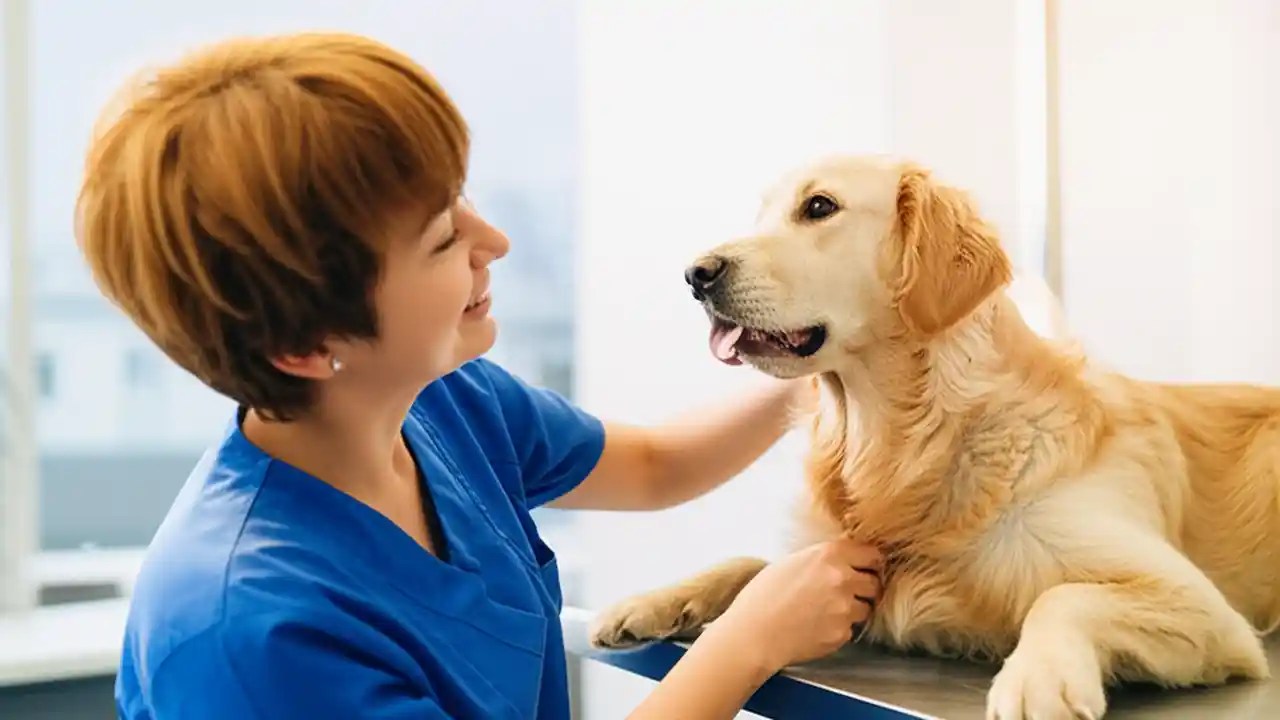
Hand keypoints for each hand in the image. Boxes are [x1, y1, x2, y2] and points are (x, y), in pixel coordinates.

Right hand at [712, 539, 881, 671]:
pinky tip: (816, 627)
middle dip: (864, 588)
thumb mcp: (790, 562)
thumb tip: (841, 559)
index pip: (872, 554)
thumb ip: (821, 559)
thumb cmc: (762, 597)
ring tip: (825, 612)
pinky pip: (850, 629)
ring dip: (853, 609)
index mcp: (829, 554)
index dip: (870, 563)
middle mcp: (842, 578)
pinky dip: (838, 628)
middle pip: (874, 583)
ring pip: (865, 608)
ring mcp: (844, 608)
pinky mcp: (842, 633)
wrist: (753, 634)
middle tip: (846, 593)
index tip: (867, 568)